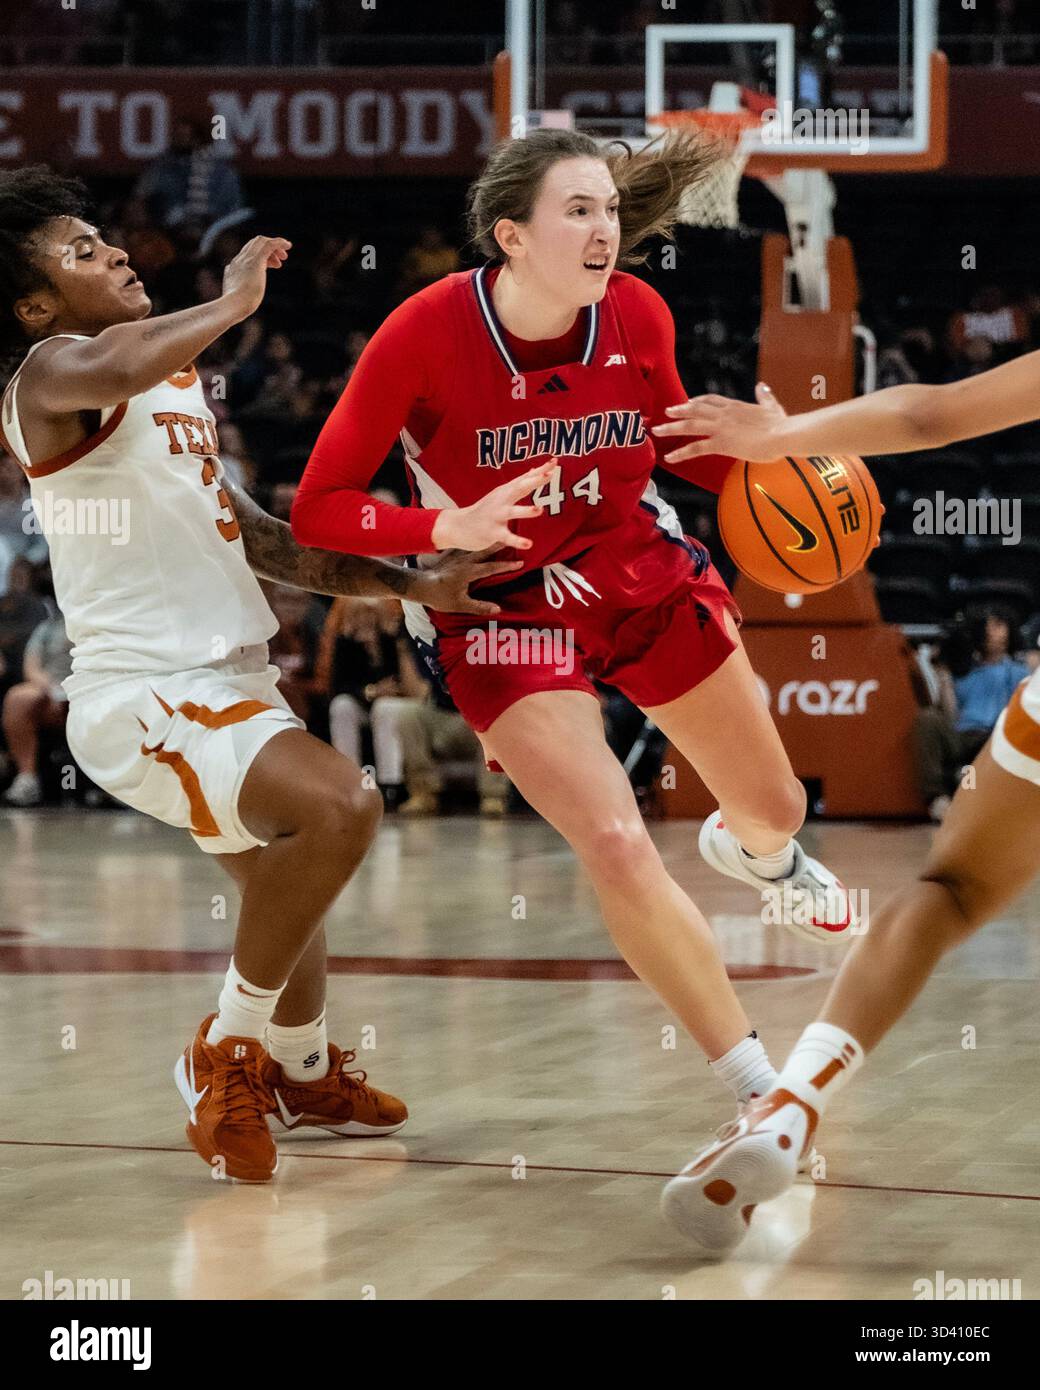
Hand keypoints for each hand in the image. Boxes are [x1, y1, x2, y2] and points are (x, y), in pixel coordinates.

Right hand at [222, 236, 291, 317]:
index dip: (261, 255)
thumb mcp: (235, 297)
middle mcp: (239, 260)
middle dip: (268, 248)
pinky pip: (269, 244)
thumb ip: (234, 292)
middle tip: (281, 258)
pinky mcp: (256, 261)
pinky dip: (279, 242)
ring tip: (284, 256)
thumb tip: (230, 294)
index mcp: (233, 268)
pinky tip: (288, 245)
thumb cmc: (236, 307)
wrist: (233, 306)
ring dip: (275, 246)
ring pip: (261, 242)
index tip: (273, 264)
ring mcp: (247, 259)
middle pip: (254, 244)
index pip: (247, 253)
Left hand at [410, 546, 524, 615]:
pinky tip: (476, 537)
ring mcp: (456, 556)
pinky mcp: (449, 555)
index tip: (520, 562)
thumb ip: (479, 607)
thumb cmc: (439, 596)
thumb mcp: (460, 605)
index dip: (507, 566)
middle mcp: (464, 560)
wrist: (419, 585)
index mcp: (469, 571)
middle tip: (512, 538)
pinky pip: (465, 545)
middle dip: (500, 544)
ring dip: (487, 541)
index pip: (492, 567)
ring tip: (497, 536)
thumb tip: (498, 609)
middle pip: (486, 550)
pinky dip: (473, 541)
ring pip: (476, 546)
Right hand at [431, 459, 555, 551]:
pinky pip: (507, 537)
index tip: (555, 461)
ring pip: (513, 512)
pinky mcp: (492, 532)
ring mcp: (496, 516)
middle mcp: (501, 500)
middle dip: (535, 481)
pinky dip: (517, 540)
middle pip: (520, 488)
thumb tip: (534, 470)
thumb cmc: (484, 510)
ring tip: (539, 509)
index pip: (526, 478)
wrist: (458, 526)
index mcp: (505, 491)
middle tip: (551, 473)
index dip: (541, 470)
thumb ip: (519, 484)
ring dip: (526, 510)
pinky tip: (528, 544)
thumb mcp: (501, 494)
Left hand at [651, 383, 787, 463]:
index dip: (698, 400)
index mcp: (735, 406)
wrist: (783, 434)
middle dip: (679, 411)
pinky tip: (669, 458)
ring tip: (657, 430)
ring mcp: (721, 428)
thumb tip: (762, 386)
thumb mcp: (772, 406)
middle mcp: (724, 414)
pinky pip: (695, 448)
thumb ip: (764, 396)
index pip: (711, 400)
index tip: (688, 402)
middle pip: (695, 409)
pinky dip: (681, 453)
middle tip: (665, 412)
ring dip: (671, 428)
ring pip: (690, 426)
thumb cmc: (781, 424)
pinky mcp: (721, 443)